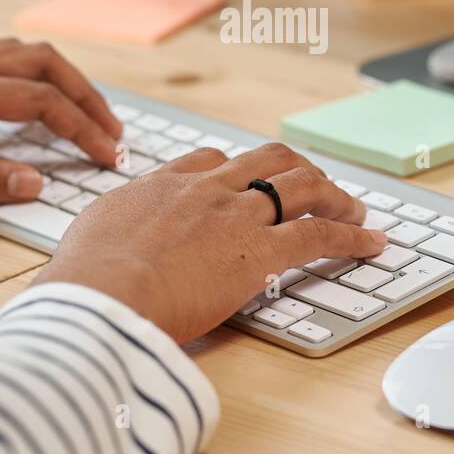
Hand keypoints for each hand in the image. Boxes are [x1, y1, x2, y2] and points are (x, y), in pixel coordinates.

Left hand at [0, 40, 121, 210]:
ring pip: (24, 52)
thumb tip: (36, 182)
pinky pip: (1, 55)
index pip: (40, 101)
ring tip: (87, 114)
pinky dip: (35, 73)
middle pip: (44, 64)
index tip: (108, 156)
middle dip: (86, 96)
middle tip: (112, 133)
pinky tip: (38, 98)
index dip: (82, 128)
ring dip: (64, 80)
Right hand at [35, 143, 387, 342]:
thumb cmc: (82, 281)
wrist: (100, 293)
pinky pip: (318, 234)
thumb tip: (85, 263)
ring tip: (354, 207)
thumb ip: (102, 242)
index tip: (245, 182)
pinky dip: (351, 235)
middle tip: (314, 184)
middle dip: (295, 168)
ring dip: (333, 194)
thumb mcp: (85, 244)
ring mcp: (234, 216)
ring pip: (299, 185)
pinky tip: (371, 241)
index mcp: (159, 187)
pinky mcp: (259, 252)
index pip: (208, 163)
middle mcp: (203, 191)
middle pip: (264, 160)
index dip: (234, 171)